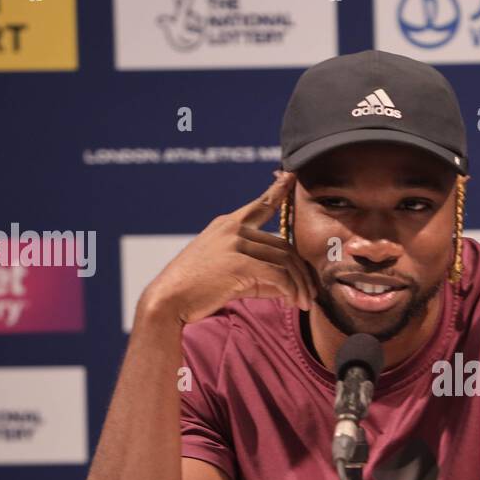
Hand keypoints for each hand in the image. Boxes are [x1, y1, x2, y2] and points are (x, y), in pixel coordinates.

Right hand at [138, 170, 317, 325]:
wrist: (169, 299)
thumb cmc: (196, 289)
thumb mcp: (228, 273)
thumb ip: (258, 272)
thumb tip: (290, 285)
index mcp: (227, 225)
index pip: (260, 205)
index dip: (278, 190)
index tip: (291, 176)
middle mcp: (233, 229)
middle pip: (284, 245)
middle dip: (301, 271)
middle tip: (311, 292)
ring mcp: (235, 243)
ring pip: (284, 261)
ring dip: (299, 285)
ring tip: (304, 302)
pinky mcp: (238, 264)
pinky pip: (278, 276)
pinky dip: (290, 290)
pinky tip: (293, 302)